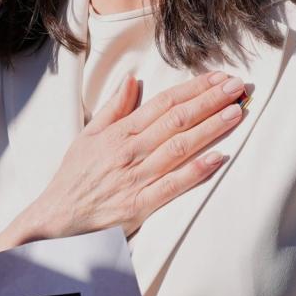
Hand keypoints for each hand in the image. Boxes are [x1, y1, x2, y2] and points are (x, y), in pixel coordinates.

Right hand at [0, 72, 246, 253]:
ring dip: (211, 128)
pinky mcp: (141, 204)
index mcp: (120, 132)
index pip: (164, 103)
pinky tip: (219, 157)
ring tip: (236, 112)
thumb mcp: (88, 135)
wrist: (57, 218)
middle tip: (238, 87)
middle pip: (178, 120)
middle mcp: (131, 151)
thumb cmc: (74, 176)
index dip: (194, 89)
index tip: (218, 77)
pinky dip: (197, 170)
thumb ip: (113, 108)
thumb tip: (133, 79)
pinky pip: (174, 185)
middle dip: (210, 101)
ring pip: (180, 147)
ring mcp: (137, 177)